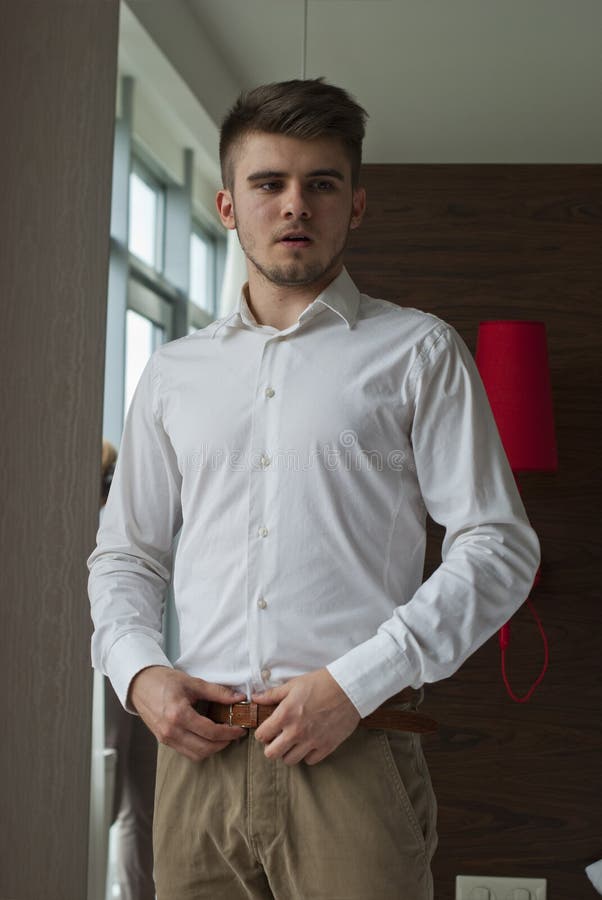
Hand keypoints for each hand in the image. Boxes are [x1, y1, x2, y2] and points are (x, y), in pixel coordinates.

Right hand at [129, 666, 246, 761]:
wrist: (140, 684)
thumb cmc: (164, 680)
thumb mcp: (192, 682)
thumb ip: (217, 692)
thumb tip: (238, 698)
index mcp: (179, 714)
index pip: (210, 731)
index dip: (229, 733)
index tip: (239, 729)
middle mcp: (171, 730)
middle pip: (204, 748)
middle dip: (223, 744)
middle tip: (234, 734)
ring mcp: (166, 738)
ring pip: (195, 754)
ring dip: (212, 749)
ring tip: (223, 737)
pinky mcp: (163, 741)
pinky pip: (186, 752)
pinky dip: (200, 749)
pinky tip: (207, 737)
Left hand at [252, 668, 359, 765]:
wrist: (348, 687)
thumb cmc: (320, 683)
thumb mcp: (294, 685)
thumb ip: (272, 694)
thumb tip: (256, 698)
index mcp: (285, 715)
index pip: (262, 735)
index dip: (262, 733)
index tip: (268, 729)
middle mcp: (296, 731)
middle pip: (271, 754)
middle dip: (271, 746)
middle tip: (278, 738)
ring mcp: (311, 741)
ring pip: (289, 760)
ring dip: (288, 752)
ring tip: (293, 742)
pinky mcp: (326, 746)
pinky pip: (309, 760)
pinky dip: (307, 754)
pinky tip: (309, 743)